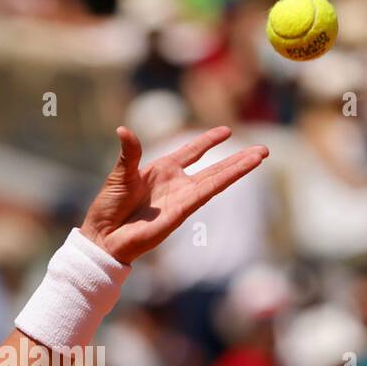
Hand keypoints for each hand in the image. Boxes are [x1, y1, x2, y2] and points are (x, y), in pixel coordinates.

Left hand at [79, 125, 268, 264]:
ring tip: (260, 156)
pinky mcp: (182, 211)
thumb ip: (130, 152)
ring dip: (239, 167)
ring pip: (217, 179)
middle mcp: (176, 183)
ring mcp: (182, 197)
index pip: (191, 152)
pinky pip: (207, 192)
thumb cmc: (108, 207)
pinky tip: (239, 170)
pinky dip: (224, 180)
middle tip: (262, 149)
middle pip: (214, 167)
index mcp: (162, 170)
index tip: (226, 131)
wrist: (104, 236)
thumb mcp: (121, 174)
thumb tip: (123, 130)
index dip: (208, 141)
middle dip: (237, 158)